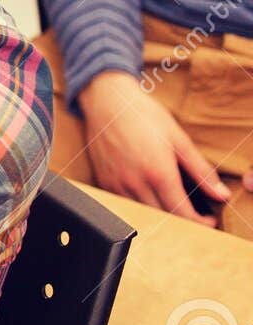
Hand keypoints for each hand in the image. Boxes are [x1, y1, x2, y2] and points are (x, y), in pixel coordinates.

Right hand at [79, 72, 231, 224]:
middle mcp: (135, 183)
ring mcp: (117, 184)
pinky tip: (149, 194)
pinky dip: (140, 206)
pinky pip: (125, 204)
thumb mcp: (178, 139)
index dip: (199, 223)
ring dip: (161, 215)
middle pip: (163, 218)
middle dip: (183, 221)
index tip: (208, 220)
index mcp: (158, 173)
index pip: (182, 214)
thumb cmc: (143, 115)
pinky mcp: (104, 181)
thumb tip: (221, 193)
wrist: (107, 101)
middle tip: (195, 214)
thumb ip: (201, 170)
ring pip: (143, 214)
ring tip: (173, 204)